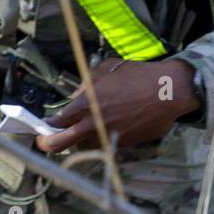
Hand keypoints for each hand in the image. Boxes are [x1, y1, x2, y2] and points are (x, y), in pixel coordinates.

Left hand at [34, 58, 200, 154]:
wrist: (169, 91)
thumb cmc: (138, 75)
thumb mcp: (108, 69)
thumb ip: (87, 83)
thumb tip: (76, 96)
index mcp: (88, 103)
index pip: (59, 120)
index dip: (49, 125)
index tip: (45, 126)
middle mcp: (95, 123)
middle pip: (63, 142)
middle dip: (49, 144)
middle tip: (44, 142)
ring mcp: (109, 135)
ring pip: (86, 144)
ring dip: (81, 139)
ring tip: (83, 130)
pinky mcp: (125, 143)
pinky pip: (107, 141)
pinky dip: (104, 135)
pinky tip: (112, 124)